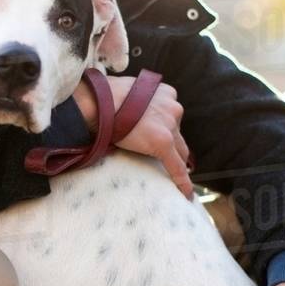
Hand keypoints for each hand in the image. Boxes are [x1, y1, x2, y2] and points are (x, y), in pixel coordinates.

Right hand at [73, 74, 192, 197]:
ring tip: (175, 178)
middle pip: (179, 135)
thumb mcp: (128, 92)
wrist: (99, 103)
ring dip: (176, 161)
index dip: (168, 130)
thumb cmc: (105, 98)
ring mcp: (169, 126)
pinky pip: (177, 166)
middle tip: (168, 160)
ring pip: (180, 150)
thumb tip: (127, 113)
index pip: (172, 117)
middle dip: (174, 147)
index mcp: (165, 93)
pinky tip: (185, 194)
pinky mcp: (163, 143)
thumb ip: (137, 101)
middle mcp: (172, 108)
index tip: (167, 139)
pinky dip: (183, 181)